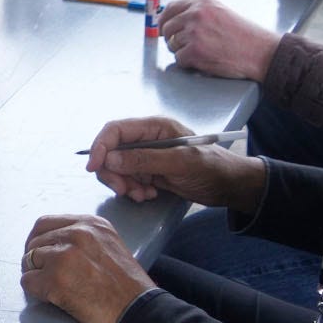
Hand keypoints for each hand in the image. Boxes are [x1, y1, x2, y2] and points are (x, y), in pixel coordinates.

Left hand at [21, 215, 152, 322]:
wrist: (136, 311)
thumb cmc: (126, 286)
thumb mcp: (109, 244)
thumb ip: (83, 237)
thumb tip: (54, 241)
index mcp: (90, 224)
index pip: (46, 223)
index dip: (38, 239)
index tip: (39, 251)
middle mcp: (76, 234)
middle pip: (35, 241)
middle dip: (34, 258)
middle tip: (41, 272)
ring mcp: (63, 257)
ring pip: (28, 260)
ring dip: (35, 274)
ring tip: (51, 286)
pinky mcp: (55, 280)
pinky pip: (27, 281)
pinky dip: (35, 290)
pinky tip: (51, 296)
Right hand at [84, 116, 266, 211]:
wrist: (229, 186)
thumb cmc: (210, 168)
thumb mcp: (179, 162)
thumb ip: (144, 160)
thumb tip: (110, 160)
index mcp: (153, 127)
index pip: (115, 131)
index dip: (100, 147)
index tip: (93, 168)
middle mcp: (146, 139)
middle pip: (112, 152)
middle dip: (114, 173)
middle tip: (124, 190)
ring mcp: (146, 156)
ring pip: (118, 169)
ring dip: (125, 184)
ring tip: (144, 195)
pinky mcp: (149, 172)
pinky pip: (128, 180)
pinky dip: (134, 190)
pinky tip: (150, 194)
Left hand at [159, 0, 278, 81]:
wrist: (260, 51)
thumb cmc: (244, 36)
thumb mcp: (221, 12)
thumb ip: (199, 13)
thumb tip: (176, 20)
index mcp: (202, 3)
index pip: (171, 7)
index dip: (164, 19)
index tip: (162, 28)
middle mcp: (196, 15)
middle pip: (167, 27)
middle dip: (170, 38)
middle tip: (181, 46)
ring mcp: (194, 33)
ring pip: (172, 44)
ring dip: (182, 51)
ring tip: (202, 53)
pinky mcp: (194, 52)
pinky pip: (179, 59)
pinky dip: (188, 63)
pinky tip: (203, 60)